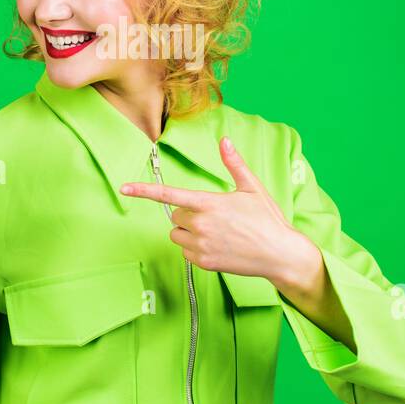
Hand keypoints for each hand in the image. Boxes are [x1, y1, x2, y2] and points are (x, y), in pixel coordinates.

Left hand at [120, 136, 316, 285]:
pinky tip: (218, 246)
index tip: (124, 188)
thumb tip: (224, 140)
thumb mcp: (252, 187)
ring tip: (217, 232)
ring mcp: (201, 245)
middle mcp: (201, 225)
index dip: (144, 191)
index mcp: (209, 203)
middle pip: (176, 215)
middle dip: (189, 213)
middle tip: (215, 216)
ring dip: (189, 231)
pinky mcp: (203, 262)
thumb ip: (234, 164)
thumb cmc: (267, 219)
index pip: (170, 195)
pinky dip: (196, 248)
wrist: (280, 254)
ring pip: (178, 234)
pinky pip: (185, 251)